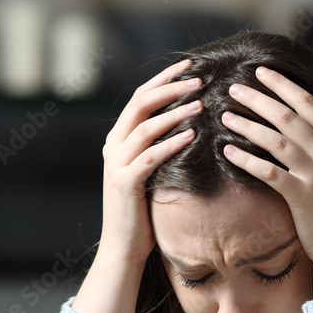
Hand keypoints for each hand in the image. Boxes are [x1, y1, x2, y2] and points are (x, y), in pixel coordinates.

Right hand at [99, 58, 202, 263]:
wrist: (123, 248)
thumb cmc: (143, 212)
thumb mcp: (150, 173)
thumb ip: (159, 148)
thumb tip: (191, 124)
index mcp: (117, 140)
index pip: (139, 99)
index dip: (163, 80)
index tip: (188, 65)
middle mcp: (112, 147)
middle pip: (140, 104)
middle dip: (169, 88)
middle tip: (198, 78)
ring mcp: (116, 165)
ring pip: (145, 127)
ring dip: (174, 112)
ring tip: (200, 103)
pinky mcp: (124, 183)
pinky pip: (150, 157)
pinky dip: (171, 143)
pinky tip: (192, 135)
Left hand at [220, 67, 312, 294]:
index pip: (309, 104)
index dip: (284, 86)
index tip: (263, 72)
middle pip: (288, 117)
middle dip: (259, 98)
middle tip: (234, 87)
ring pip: (275, 140)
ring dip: (247, 125)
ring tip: (225, 115)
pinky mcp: (300, 197)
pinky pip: (268, 172)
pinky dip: (247, 159)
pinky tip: (228, 150)